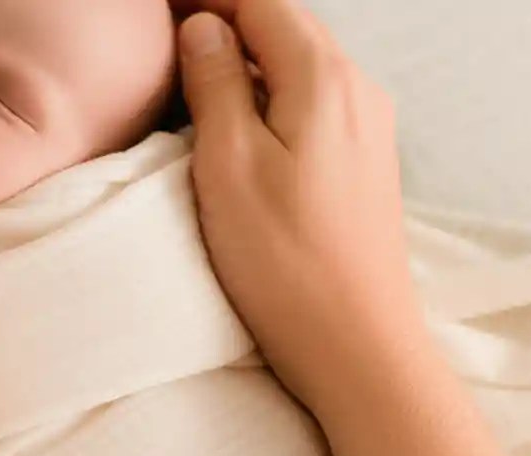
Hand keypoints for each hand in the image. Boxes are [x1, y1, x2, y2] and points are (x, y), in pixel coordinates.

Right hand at [177, 0, 427, 417]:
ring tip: (196, 69)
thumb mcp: (228, 165)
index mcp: (325, 78)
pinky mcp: (367, 166)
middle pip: (287, 25)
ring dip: (251, 54)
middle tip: (169, 29)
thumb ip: (215, 84)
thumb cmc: (287, 264)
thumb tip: (205, 30)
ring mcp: (371, 129)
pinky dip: (274, 91)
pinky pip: (317, 102)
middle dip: (228, 16)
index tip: (159, 5)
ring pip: (304, 63)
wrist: (360, 347)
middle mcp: (360, 91)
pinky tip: (243, 119)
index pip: (261, 1)